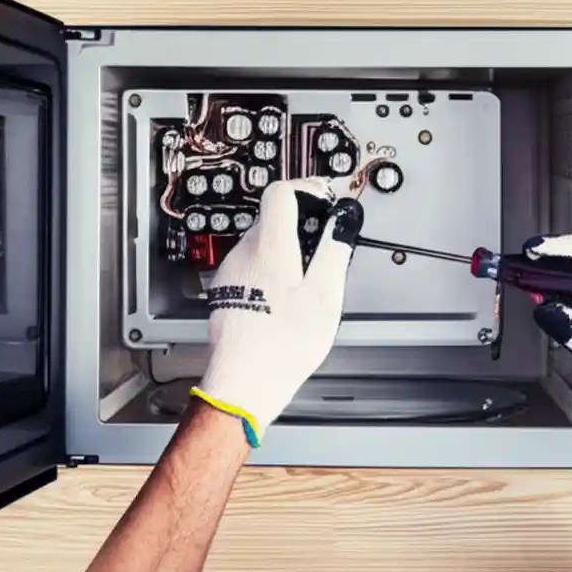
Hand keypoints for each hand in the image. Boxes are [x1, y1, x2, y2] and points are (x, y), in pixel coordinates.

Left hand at [190, 178, 362, 446]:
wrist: (243, 382)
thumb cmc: (282, 345)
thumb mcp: (324, 295)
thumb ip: (334, 249)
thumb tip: (344, 218)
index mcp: (270, 248)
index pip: (280, 192)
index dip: (307, 189)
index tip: (326, 200)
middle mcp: (244, 254)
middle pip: (273, 217)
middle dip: (303, 222)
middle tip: (326, 245)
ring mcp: (232, 272)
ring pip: (263, 242)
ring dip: (288, 248)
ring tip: (309, 280)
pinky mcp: (227, 291)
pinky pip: (253, 265)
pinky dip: (273, 268)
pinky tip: (287, 298)